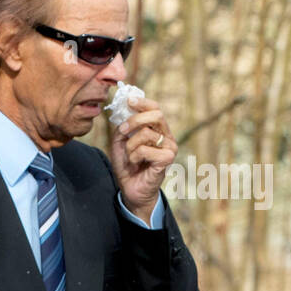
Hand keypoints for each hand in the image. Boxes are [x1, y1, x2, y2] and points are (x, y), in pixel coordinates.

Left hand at [111, 95, 175, 216]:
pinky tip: (135, 163)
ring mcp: (169, 147)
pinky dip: (134, 156)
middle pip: (156, 115)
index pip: (155, 108)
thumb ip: (122, 127)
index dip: (143, 102)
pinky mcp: (167, 158)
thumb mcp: (120, 143)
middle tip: (123, 131)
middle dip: (135, 120)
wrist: (131, 189)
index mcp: (157, 130)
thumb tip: (125, 112)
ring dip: (130, 145)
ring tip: (130, 156)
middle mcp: (166, 136)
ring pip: (146, 134)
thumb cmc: (128, 166)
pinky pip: (145, 149)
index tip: (129, 100)